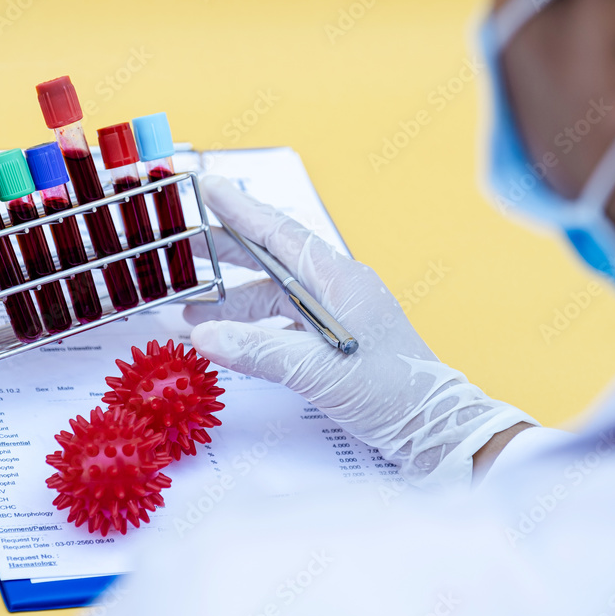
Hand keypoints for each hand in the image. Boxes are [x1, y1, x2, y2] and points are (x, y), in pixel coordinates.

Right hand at [185, 176, 535, 487]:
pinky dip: (251, 330)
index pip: (279, 234)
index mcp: (338, 280)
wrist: (433, 428)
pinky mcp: (332, 343)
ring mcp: (334, 316)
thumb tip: (203, 336)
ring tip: (190, 317)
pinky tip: (228, 343)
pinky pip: (282, 324)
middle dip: (224, 256)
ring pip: (272, 297)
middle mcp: (335, 290)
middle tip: (181, 251)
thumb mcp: (319, 370)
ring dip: (232, 305)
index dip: (240, 210)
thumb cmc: (392, 392)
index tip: (207, 186)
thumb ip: (259, 351)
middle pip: (270, 261)